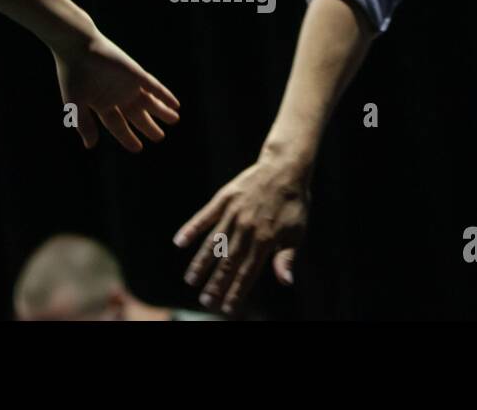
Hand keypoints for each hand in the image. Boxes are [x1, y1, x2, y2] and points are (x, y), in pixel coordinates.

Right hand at [53, 32, 179, 151]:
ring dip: (161, 111)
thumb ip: (84, 125)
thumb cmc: (72, 75)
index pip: (118, 125)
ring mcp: (127, 84)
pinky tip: (175, 104)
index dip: (128, 137)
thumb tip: (91, 146)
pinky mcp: (135, 73)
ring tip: (174, 119)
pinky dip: (165, 96)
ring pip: (149, 101)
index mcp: (102, 104)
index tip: (138, 148)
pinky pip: (154, 86)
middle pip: (137, 115)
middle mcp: (117, 95)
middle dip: (148, 126)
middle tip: (160, 137)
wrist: (77, 47)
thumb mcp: (75, 104)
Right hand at [174, 155, 308, 315]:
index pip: (247, 273)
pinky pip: (205, 216)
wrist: (285, 168)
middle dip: (216, 283)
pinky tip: (179, 242)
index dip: (236, 292)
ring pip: (213, 243)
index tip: (226, 308)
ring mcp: (233, 213)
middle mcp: (247, 229)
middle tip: (205, 301)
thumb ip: (287, 257)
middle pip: (228, 262)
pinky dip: (191, 228)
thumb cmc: (294, 204)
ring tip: (190, 280)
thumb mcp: (297, 232)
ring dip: (201, 263)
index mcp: (266, 240)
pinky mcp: (225, 198)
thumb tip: (286, 282)